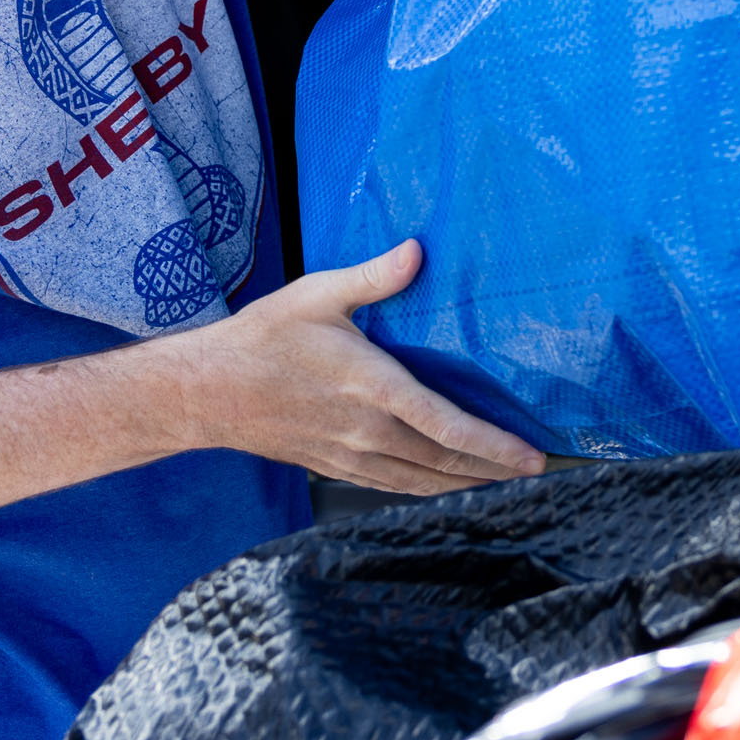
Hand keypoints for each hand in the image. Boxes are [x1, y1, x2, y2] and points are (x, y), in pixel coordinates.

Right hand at [174, 240, 544, 494]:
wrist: (205, 391)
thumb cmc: (263, 339)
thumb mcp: (319, 294)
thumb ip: (374, 278)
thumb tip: (416, 252)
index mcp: (372, 387)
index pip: (447, 426)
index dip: (494, 445)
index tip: (531, 455)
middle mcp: (367, 431)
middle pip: (444, 461)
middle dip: (494, 468)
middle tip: (533, 469)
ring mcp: (349, 456)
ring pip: (420, 480)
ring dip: (464, 483)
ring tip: (501, 480)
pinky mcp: (332, 467)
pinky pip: (391, 485)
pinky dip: (425, 487)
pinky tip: (441, 483)